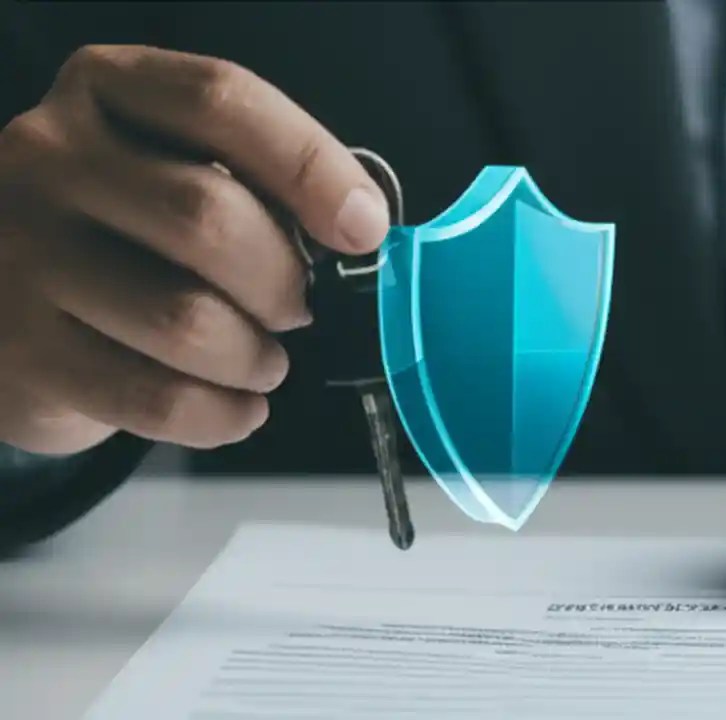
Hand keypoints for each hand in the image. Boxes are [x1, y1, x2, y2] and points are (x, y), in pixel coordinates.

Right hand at [0, 45, 388, 454]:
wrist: (9, 300)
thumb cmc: (127, 230)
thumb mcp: (177, 169)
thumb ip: (258, 181)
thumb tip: (359, 228)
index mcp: (109, 90)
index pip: (222, 102)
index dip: (310, 166)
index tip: (364, 228)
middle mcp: (50, 155)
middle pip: (208, 217)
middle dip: (283, 282)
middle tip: (296, 310)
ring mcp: (23, 251)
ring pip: (184, 319)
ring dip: (254, 358)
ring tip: (264, 362)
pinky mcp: (21, 349)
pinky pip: (152, 396)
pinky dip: (220, 414)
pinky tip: (237, 409)